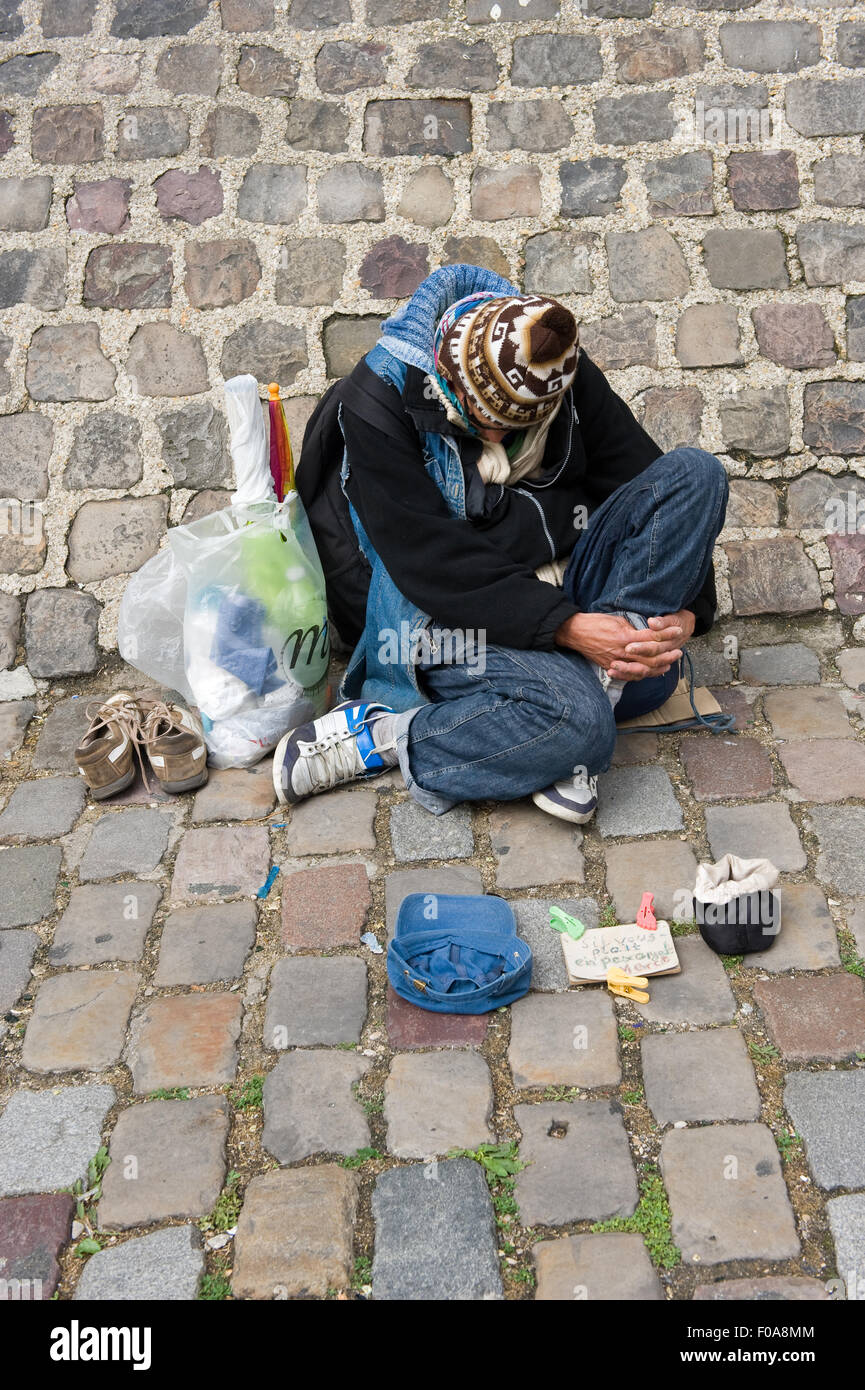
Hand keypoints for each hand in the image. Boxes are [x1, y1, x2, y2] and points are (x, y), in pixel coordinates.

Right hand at [554, 610, 691, 680]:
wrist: (574, 632)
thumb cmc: (595, 622)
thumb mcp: (617, 620)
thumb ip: (633, 628)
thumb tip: (647, 631)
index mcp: (624, 636)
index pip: (651, 637)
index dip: (666, 634)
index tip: (678, 631)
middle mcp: (622, 651)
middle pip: (650, 657)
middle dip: (667, 656)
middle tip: (679, 652)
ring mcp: (615, 661)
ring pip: (642, 669)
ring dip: (657, 668)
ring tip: (669, 665)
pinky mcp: (609, 667)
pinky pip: (629, 675)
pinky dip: (642, 675)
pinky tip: (651, 673)